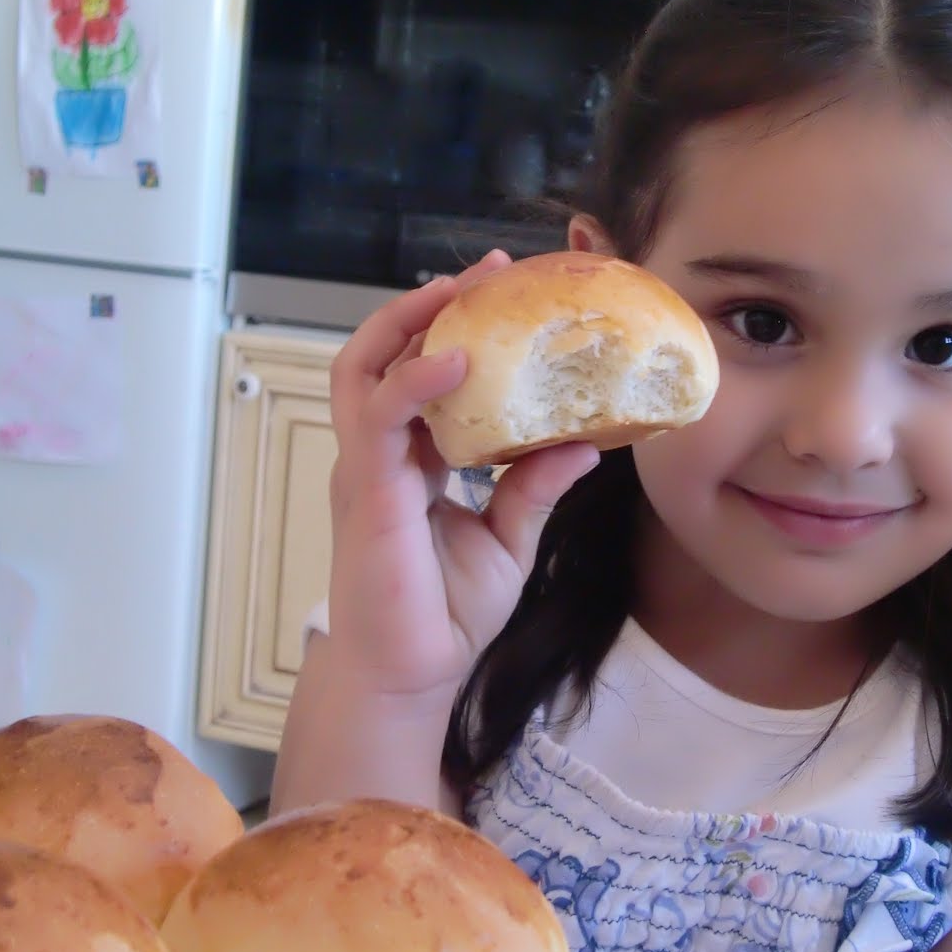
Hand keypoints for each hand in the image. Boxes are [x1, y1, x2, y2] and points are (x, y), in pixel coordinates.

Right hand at [325, 251, 598, 708]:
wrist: (411, 676)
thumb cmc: (444, 615)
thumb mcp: (509, 539)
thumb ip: (535, 487)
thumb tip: (587, 442)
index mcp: (410, 460)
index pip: (421, 374)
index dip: (453, 330)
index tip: (503, 291)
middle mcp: (382, 453)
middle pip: (385, 353)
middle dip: (428, 306)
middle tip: (487, 274)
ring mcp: (369, 467)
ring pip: (365, 367)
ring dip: (408, 323)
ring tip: (455, 293)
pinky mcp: (369, 489)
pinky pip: (380, 416)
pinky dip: (414, 380)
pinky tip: (453, 361)